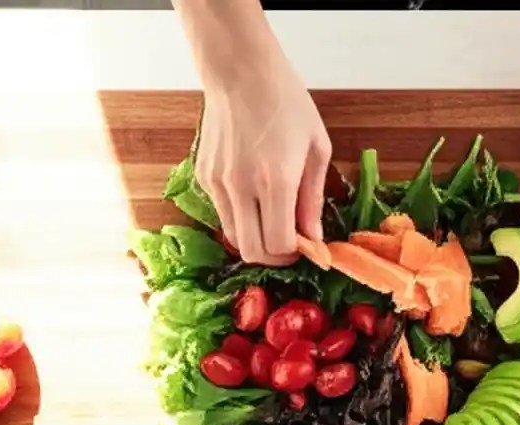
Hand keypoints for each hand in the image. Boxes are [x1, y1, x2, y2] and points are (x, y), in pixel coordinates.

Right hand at [195, 52, 330, 265]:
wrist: (241, 72)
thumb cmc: (286, 103)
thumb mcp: (316, 148)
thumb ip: (313, 198)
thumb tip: (314, 236)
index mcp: (276, 181)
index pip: (279, 244)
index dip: (294, 254)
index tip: (306, 247)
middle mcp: (242, 187)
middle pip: (252, 251)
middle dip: (273, 257)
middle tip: (288, 246)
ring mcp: (218, 183)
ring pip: (234, 237)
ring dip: (255, 239)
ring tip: (272, 221)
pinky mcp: (204, 176)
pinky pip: (222, 213)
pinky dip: (240, 217)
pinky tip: (254, 196)